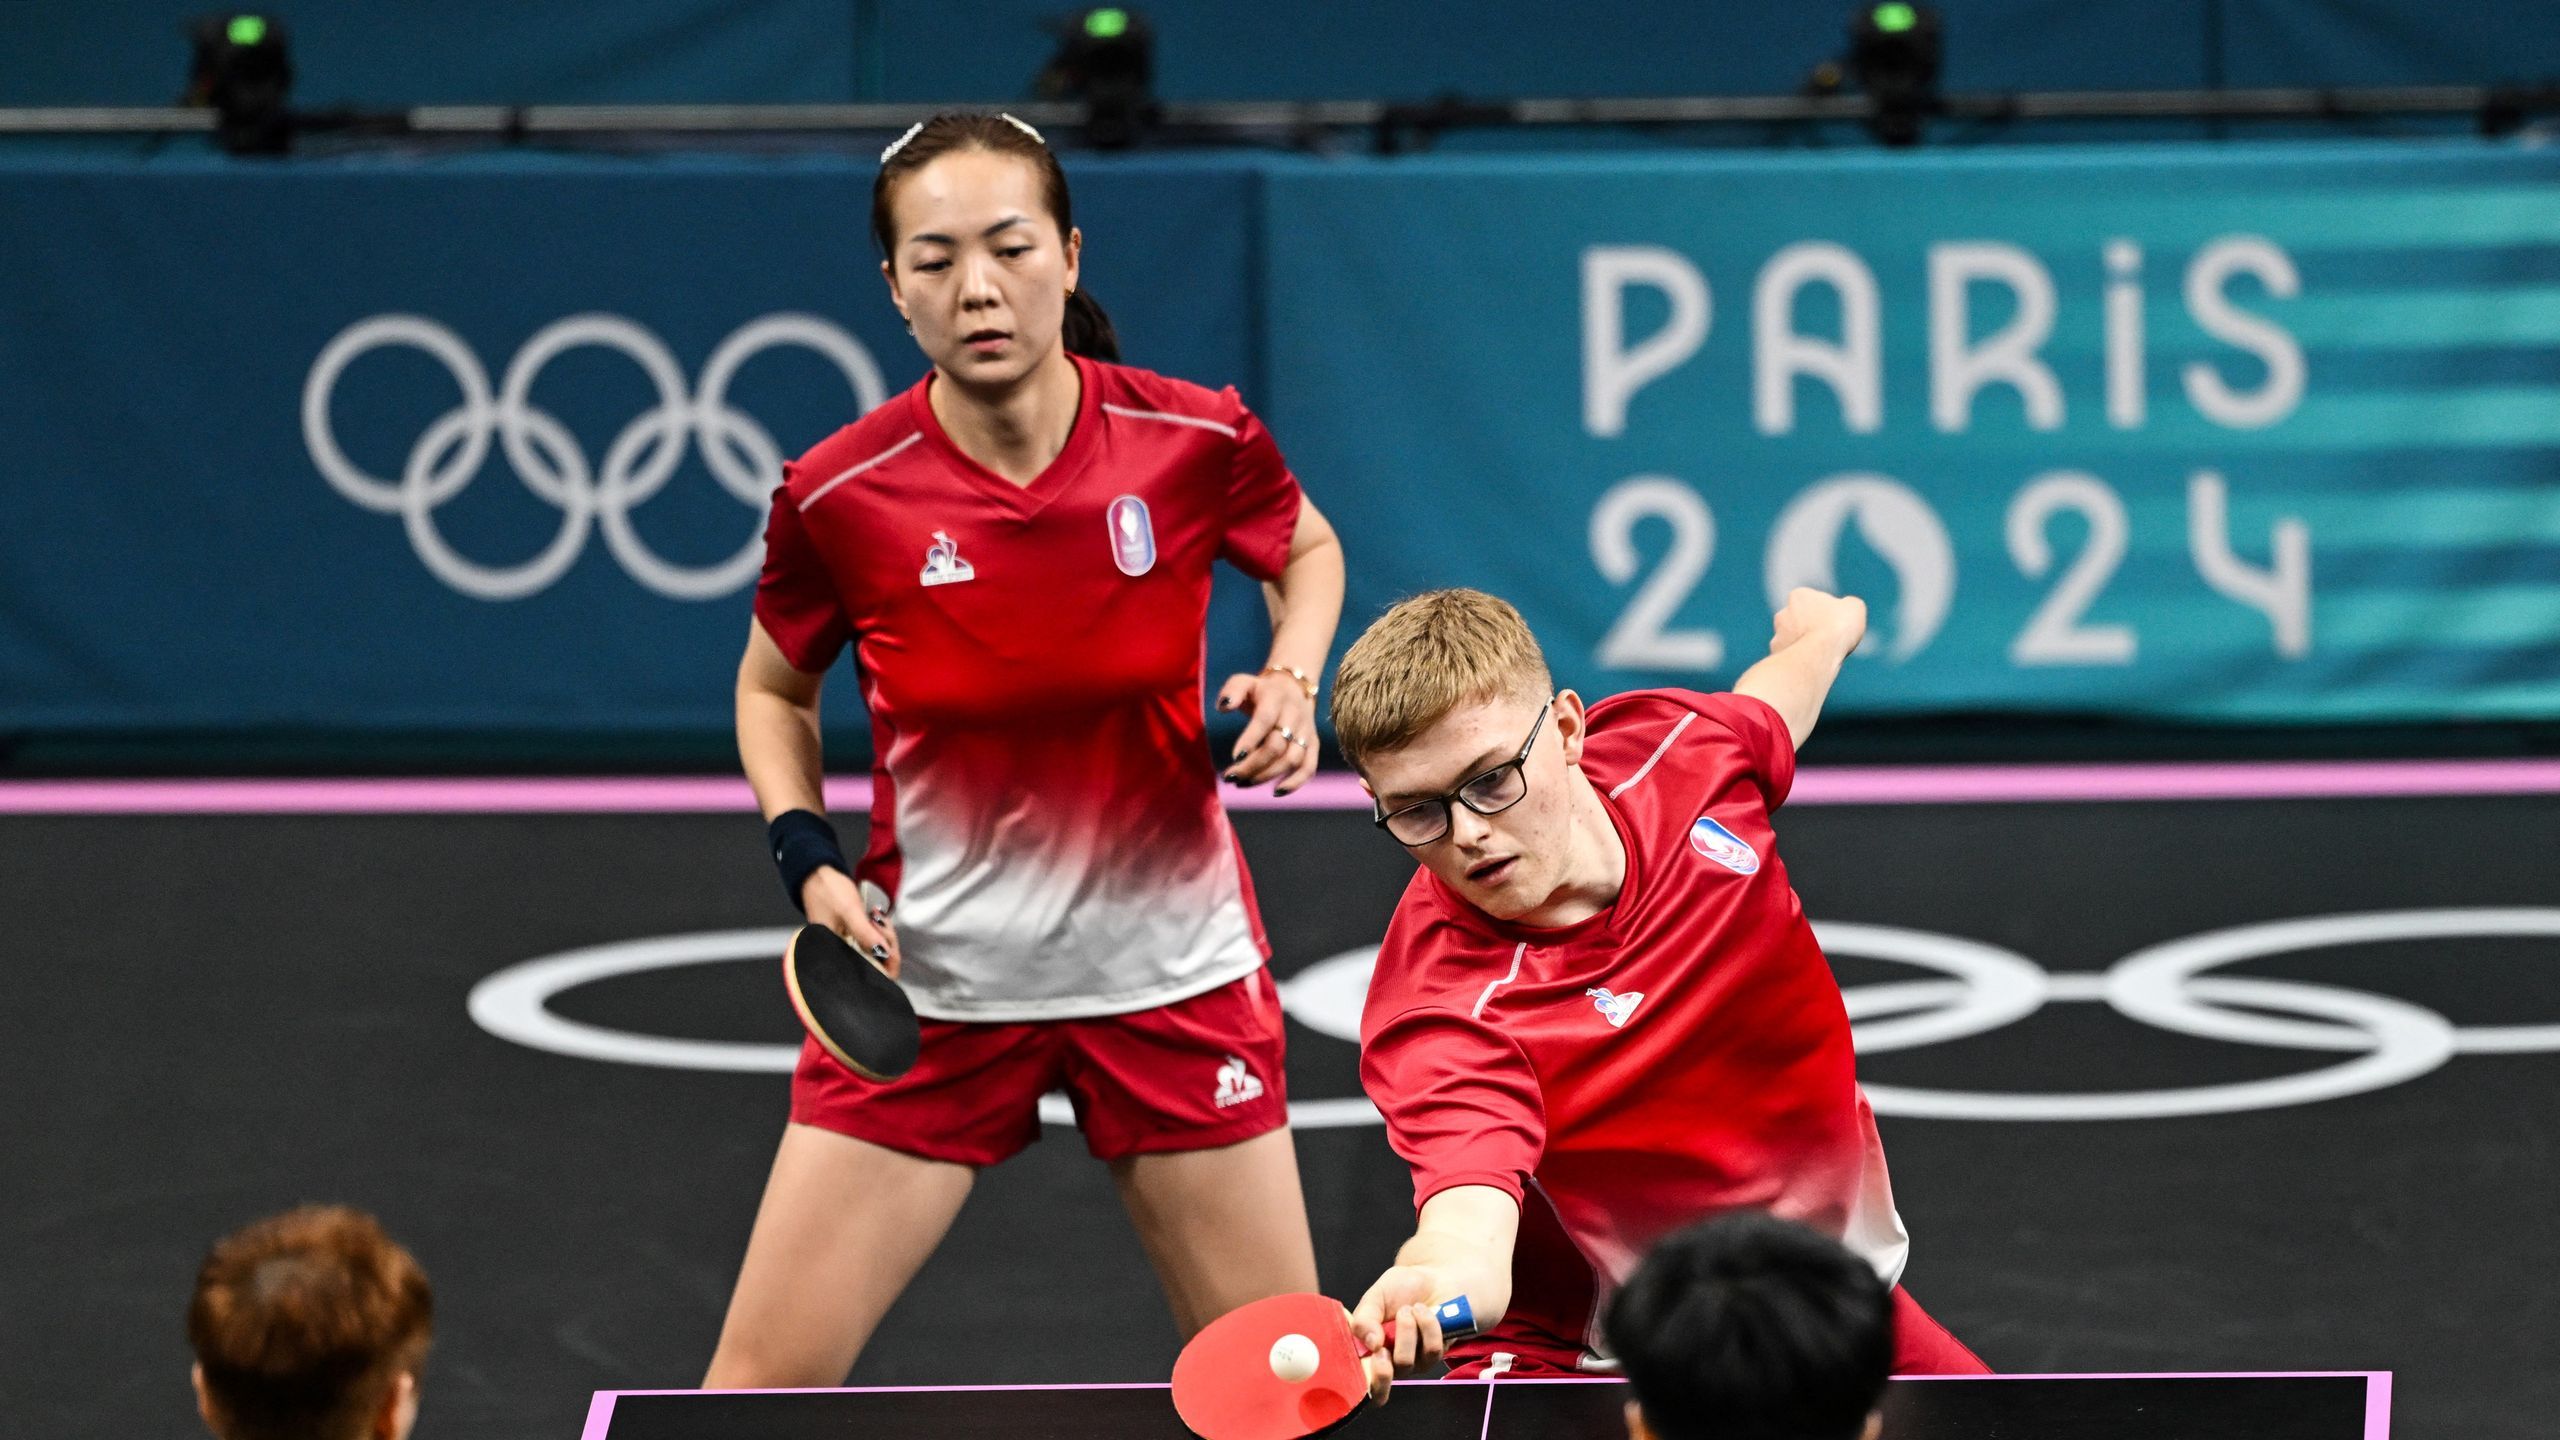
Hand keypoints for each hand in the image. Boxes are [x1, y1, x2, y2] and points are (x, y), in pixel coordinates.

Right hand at [800, 867, 900, 979]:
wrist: (817, 875)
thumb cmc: (828, 892)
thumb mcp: (849, 911)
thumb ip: (864, 933)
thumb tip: (883, 952)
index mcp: (835, 955)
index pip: (865, 976)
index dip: (884, 967)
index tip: (891, 949)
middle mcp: (841, 956)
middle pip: (874, 965)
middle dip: (885, 946)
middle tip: (880, 924)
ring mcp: (847, 947)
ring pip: (875, 953)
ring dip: (883, 936)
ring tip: (876, 918)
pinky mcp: (851, 939)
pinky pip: (870, 942)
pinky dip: (877, 932)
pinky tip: (875, 919)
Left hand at [1215, 670, 1319, 795]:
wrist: (1294, 687)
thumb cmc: (1260, 690)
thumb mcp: (1244, 682)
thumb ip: (1232, 691)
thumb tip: (1223, 707)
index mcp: (1276, 698)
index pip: (1265, 720)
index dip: (1250, 740)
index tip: (1234, 758)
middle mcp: (1294, 715)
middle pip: (1277, 746)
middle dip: (1252, 765)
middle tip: (1231, 777)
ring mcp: (1306, 731)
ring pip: (1291, 760)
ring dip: (1267, 776)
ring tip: (1243, 784)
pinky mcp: (1313, 744)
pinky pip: (1309, 767)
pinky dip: (1295, 782)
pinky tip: (1276, 792)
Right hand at [1348, 1266, 1452, 1403]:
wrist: (1430, 1276)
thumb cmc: (1399, 1288)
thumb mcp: (1374, 1298)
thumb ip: (1364, 1319)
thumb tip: (1370, 1344)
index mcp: (1368, 1350)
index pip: (1365, 1383)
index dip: (1369, 1380)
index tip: (1374, 1357)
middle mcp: (1390, 1362)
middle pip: (1383, 1382)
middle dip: (1383, 1367)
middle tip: (1382, 1345)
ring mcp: (1414, 1361)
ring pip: (1407, 1361)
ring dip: (1407, 1329)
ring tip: (1408, 1308)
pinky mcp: (1435, 1354)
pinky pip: (1431, 1349)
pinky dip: (1427, 1325)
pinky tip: (1423, 1311)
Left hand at [1771, 587, 1866, 659]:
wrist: (1818, 655)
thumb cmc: (1837, 627)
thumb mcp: (1854, 608)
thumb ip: (1849, 605)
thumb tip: (1847, 608)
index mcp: (1799, 596)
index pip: (1814, 601)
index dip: (1828, 612)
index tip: (1837, 623)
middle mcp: (1782, 613)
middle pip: (1800, 620)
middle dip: (1811, 628)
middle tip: (1829, 640)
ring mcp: (1777, 635)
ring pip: (1793, 639)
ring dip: (1804, 645)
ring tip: (1821, 655)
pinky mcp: (1776, 655)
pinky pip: (1789, 657)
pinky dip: (1798, 661)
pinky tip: (1810, 665)